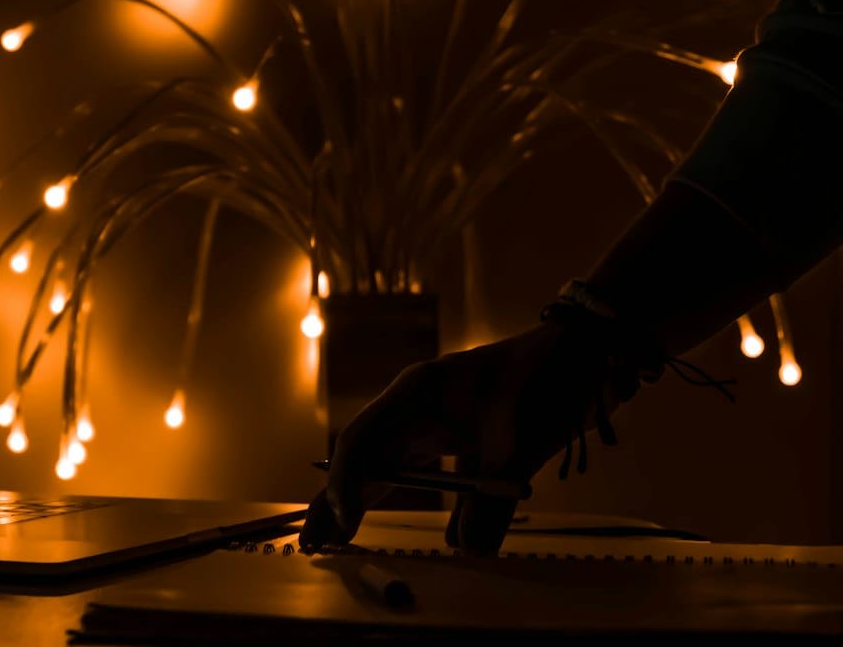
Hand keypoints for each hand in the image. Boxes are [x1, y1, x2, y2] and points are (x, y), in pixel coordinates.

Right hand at [300, 321, 619, 555]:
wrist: (594, 355)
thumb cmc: (549, 383)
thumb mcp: (520, 445)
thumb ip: (491, 503)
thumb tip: (468, 551)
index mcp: (417, 393)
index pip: (363, 442)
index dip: (347, 485)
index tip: (344, 525)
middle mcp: (418, 405)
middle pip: (367, 456)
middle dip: (339, 498)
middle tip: (312, 542)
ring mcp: (440, 419)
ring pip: (393, 466)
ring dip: (370, 501)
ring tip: (340, 538)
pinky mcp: (466, 434)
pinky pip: (433, 473)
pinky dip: (425, 502)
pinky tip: (432, 535)